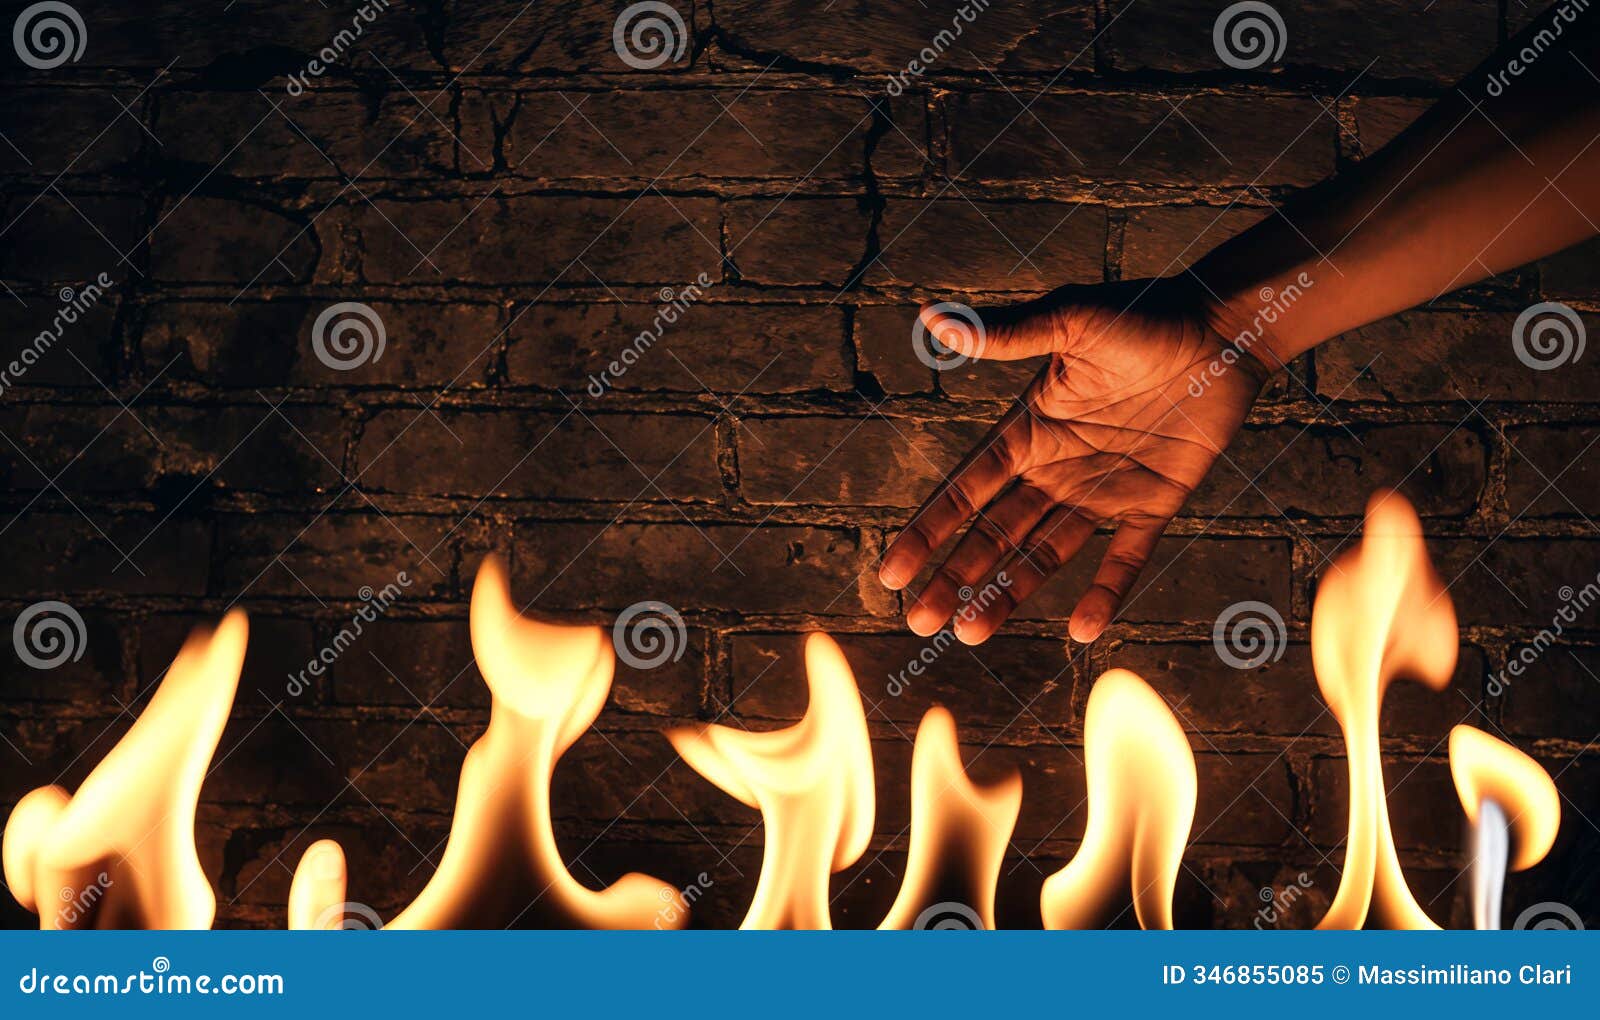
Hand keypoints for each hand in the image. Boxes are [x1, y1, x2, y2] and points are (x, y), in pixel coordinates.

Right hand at [878, 278, 1270, 644]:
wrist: (1224, 328)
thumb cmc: (1143, 314)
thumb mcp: (1069, 321)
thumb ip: (1005, 335)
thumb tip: (931, 318)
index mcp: (1029, 430)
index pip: (965, 489)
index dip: (928, 530)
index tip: (891, 571)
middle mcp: (1057, 468)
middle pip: (994, 533)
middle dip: (955, 577)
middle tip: (919, 621)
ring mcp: (1104, 490)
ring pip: (1043, 554)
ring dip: (1007, 592)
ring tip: (971, 633)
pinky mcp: (1155, 503)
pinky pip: (1125, 558)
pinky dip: (1106, 594)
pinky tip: (1081, 632)